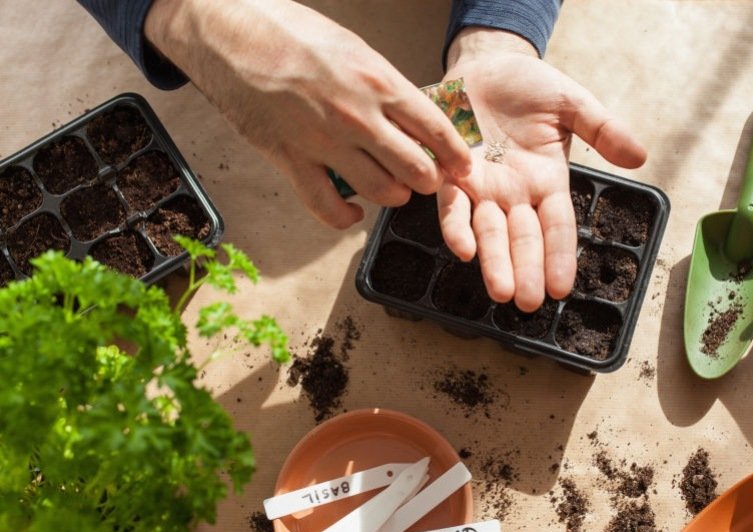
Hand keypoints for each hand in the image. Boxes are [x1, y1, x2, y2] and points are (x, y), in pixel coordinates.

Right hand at [144, 0, 471, 228]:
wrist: (230, 34)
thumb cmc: (290, 33)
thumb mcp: (354, 48)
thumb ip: (384, 87)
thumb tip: (411, 115)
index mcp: (378, 82)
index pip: (436, 130)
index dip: (456, 155)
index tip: (462, 166)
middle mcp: (358, 117)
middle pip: (417, 170)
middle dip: (429, 179)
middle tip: (427, 178)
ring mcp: (325, 144)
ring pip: (382, 192)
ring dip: (394, 195)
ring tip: (393, 188)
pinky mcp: (292, 162)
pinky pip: (328, 208)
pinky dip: (346, 217)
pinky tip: (354, 211)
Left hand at [441, 28, 646, 311]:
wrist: (485, 63)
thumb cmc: (530, 86)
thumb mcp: (573, 104)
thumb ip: (603, 129)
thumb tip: (640, 156)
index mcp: (547, 182)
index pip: (557, 228)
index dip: (559, 257)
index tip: (561, 289)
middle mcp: (515, 193)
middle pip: (522, 238)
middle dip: (525, 270)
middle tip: (527, 304)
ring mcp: (482, 187)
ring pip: (488, 231)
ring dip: (493, 261)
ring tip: (501, 291)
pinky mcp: (451, 173)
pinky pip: (452, 205)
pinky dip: (456, 226)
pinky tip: (462, 248)